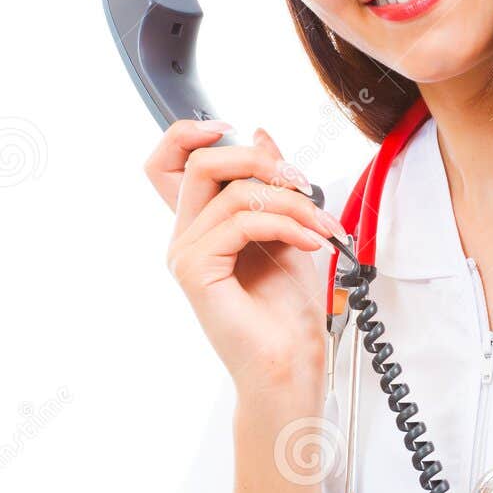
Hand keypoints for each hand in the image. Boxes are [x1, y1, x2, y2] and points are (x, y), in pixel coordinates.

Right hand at [143, 119, 345, 394]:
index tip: (232, 126)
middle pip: (198, 164)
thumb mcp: (289, 230)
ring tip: (324, 227)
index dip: (189, 134)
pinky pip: (239, 223)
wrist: (290, 366)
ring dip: (293, 203)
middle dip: (259, 161)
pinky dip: (284, 224)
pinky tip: (312, 241)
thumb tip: (261, 134)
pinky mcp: (195, 271)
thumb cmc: (288, 313)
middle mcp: (186, 237)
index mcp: (202, 225)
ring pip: (234, 193)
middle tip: (302, 183)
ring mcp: (186, 254)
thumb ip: (271, 185)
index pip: (168, 163)